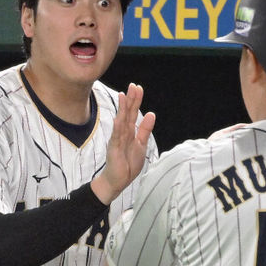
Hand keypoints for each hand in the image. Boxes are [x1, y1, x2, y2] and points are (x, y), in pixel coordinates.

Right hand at [92, 84, 155, 204]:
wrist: (117, 180)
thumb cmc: (127, 163)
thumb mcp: (141, 144)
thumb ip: (145, 129)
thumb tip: (152, 114)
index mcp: (130, 131)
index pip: (133, 113)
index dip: (136, 100)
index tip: (138, 88)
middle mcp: (123, 132)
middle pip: (127, 113)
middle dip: (130, 99)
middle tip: (133, 85)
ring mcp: (117, 139)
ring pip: (121, 121)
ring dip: (123, 108)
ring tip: (123, 95)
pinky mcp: (114, 148)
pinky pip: (116, 136)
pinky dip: (118, 127)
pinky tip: (119, 117)